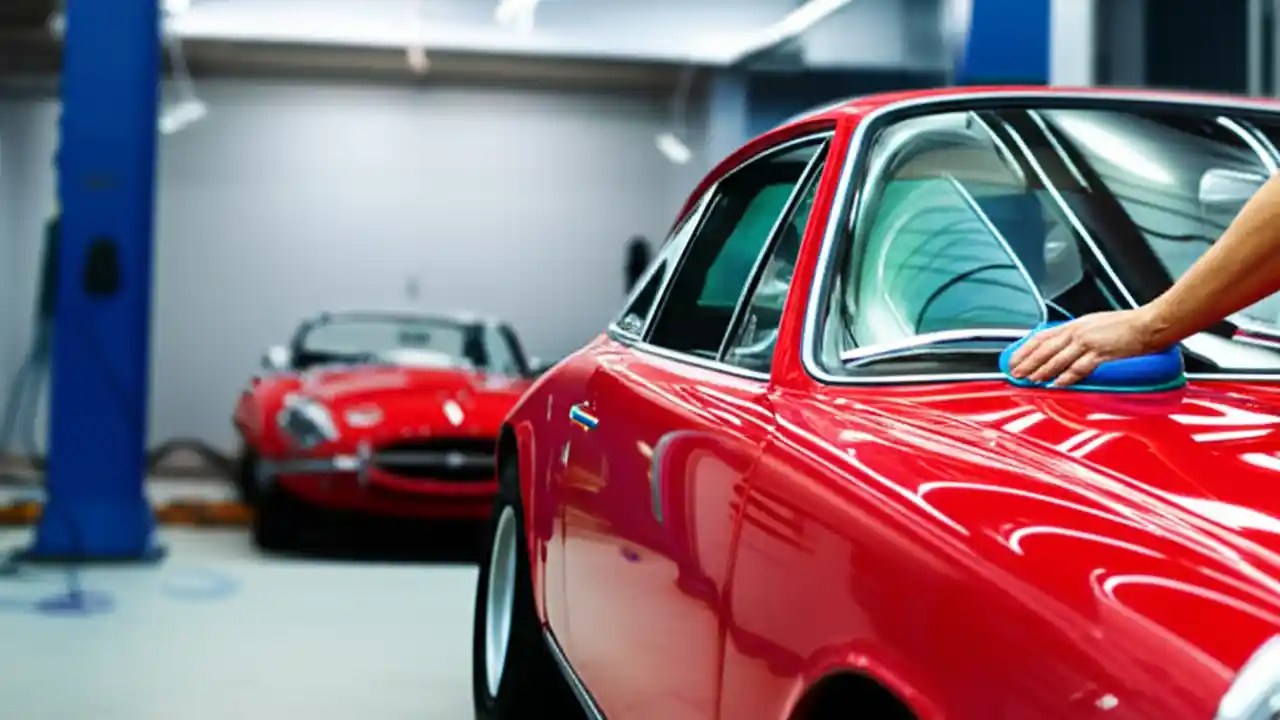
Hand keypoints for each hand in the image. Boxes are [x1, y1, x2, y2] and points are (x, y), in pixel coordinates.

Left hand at [1009, 309, 1161, 385]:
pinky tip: (1057, 384)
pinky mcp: (1101, 352)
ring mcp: (1088, 341)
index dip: (1026, 349)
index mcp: (1075, 324)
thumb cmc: (1127, 325)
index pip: (1042, 336)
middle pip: (1045, 348)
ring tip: (1031, 380)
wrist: (1149, 324)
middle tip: (1016, 373)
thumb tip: (1063, 347)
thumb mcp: (1095, 326)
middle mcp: (1078, 331)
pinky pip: (1079, 367)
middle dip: (1028, 362)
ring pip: (1058, 358)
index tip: (1015, 358)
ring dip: (1042, 371)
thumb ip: (1078, 336)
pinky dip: (1066, 376)